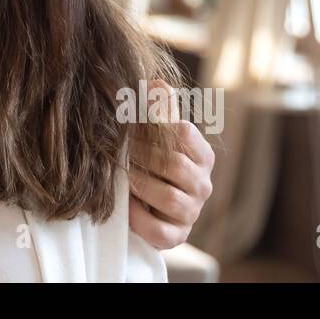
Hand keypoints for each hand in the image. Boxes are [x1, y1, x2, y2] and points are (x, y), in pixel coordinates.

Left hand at [127, 86, 215, 249]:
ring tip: (119, 174)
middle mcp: (202, 185)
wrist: (150, 207)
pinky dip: (139, 218)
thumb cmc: (153, 164)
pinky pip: (160, 230)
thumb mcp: (158, 137)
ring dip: (138, 183)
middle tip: (116, 148)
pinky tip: (124, 206)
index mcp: (202, 156)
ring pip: (167, 196)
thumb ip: (160, 111)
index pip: (184, 131)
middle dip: (141, 155)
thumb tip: (157, 82)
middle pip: (174, 165)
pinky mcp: (177, 237)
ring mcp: (191, 212)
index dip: (153, 126)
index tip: (129, 124)